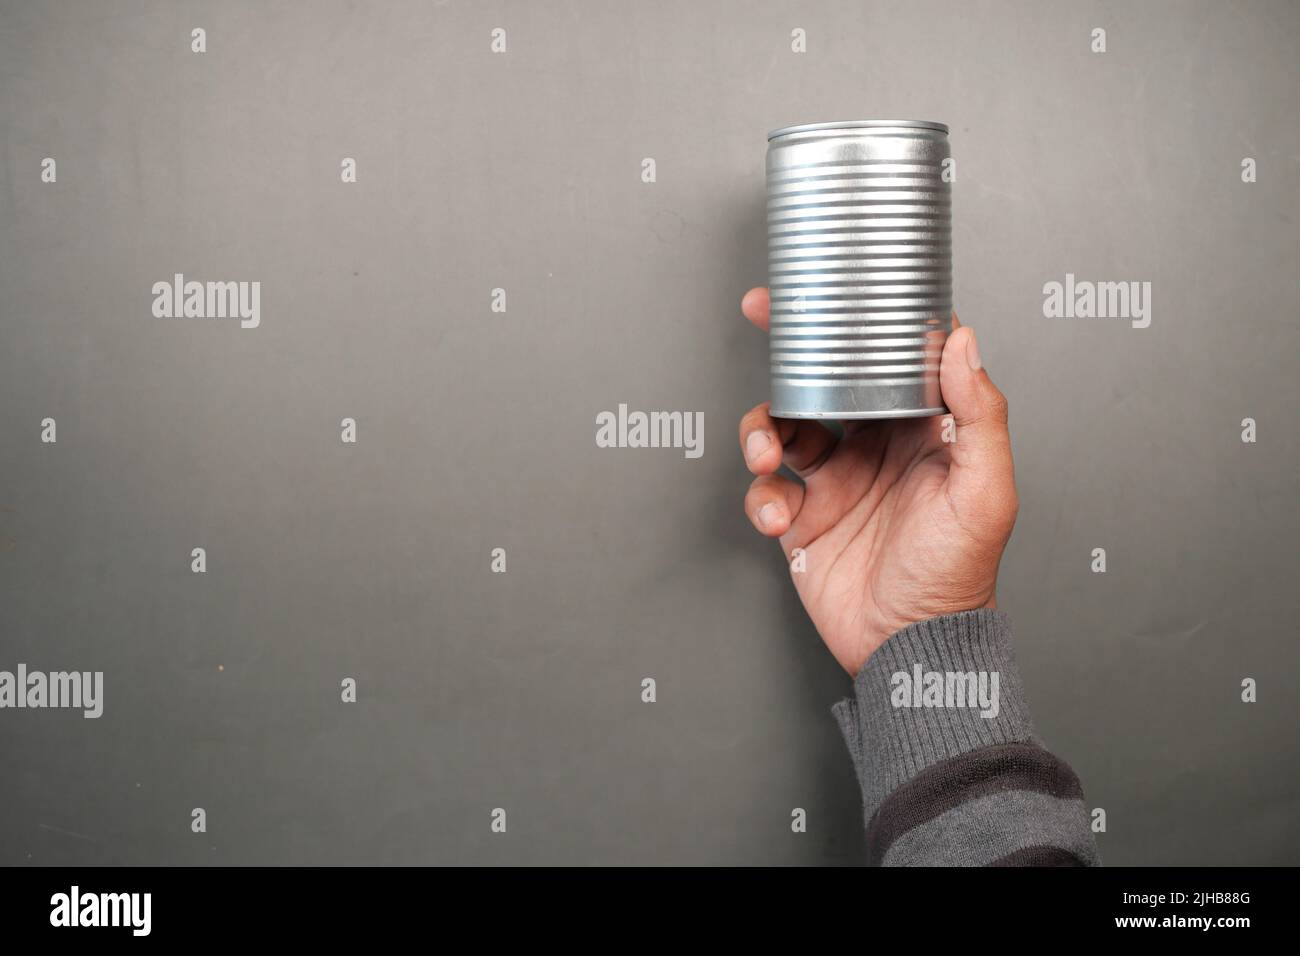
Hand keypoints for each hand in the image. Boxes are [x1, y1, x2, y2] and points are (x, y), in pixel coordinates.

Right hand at [739, 287, 1018, 675]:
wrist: (910, 649)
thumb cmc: (959, 577)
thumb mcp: (985, 492)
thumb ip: (980, 415)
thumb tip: (964, 340)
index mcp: (920, 430)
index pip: (891, 358)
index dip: (864, 318)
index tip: (838, 285)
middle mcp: (874, 447)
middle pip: (824, 378)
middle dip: (790, 347)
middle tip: (762, 313)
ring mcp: (834, 482)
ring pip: (782, 427)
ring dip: (762, 430)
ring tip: (766, 453)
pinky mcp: (802, 520)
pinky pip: (766, 492)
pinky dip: (762, 500)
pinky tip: (779, 520)